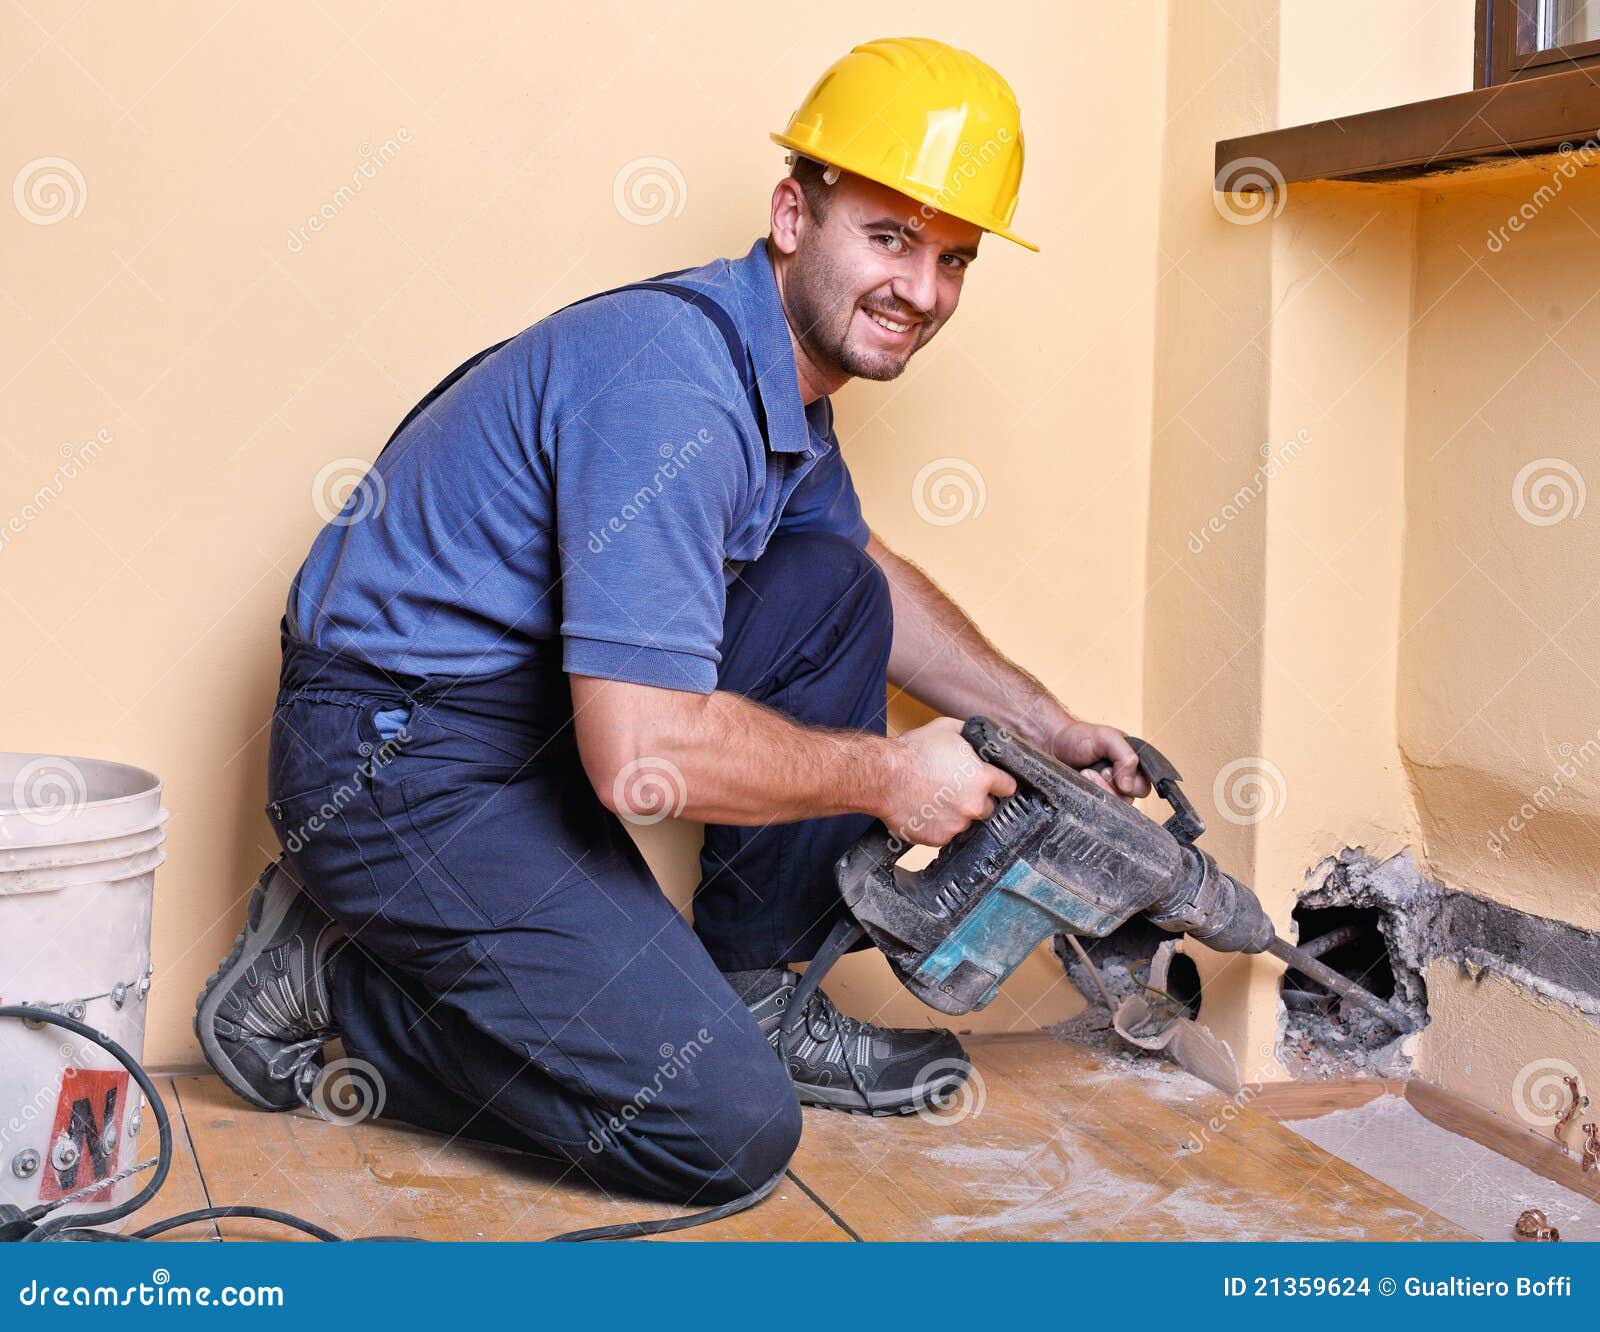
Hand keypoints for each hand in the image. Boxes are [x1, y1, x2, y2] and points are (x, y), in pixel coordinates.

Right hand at [882, 717, 1017, 846]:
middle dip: (975, 800)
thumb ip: (969, 735)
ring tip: (934, 799)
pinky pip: (944, 834)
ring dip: (954, 814)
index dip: (1000, 783)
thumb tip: (977, 737)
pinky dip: (936, 825)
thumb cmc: (912, 752)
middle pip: (987, 808)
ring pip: (963, 822)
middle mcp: (973, 805)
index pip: (1008, 787)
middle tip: (955, 790)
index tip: (995, 784)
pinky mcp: (938, 838)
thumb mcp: (946, 729)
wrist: (884, 776)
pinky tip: (924, 811)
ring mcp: (956, 825)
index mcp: (981, 778)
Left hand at [1048, 720, 1149, 802]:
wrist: (1051, 744)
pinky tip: (1081, 782)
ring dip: (1098, 789)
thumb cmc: (1079, 737)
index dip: (1129, 780)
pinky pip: (1095, 811)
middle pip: (1129, 799)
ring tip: (1085, 773)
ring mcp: (1104, 794)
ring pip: (1112, 807)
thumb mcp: (1108, 737)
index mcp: (1131, 767)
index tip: (1110, 767)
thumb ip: (1126, 756)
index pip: (1143, 786)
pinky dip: (1088, 797)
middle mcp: (1120, 782)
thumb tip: (1129, 786)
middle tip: (1098, 770)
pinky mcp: (1090, 802)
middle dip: (1111, 785)